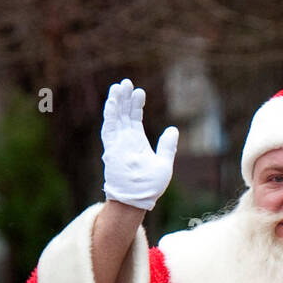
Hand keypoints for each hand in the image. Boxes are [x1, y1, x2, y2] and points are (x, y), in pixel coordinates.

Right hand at [101, 79, 177, 211]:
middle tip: (126, 82)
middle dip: (124, 98)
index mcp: (137, 141)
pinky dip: (110, 114)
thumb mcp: (164, 164)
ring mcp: (117, 143)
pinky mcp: (111, 148)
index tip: (140, 92)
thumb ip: (167, 147)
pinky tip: (113, 101)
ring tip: (119, 86)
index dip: (136, 104)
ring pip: (115, 118)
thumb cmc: (150, 186)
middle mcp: (126, 140)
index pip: (135, 117)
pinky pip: (109, 128)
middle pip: (123, 113)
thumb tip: (173, 130)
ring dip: (116, 102)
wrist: (137, 200)